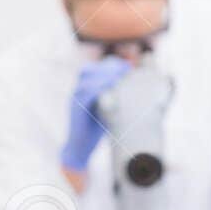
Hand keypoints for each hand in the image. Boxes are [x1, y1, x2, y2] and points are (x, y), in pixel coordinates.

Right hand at [59, 56, 130, 173]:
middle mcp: (77, 90)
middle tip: (125, 70)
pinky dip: (100, 88)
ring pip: (87, 78)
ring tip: (120, 78)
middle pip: (89, 69)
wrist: (79, 145)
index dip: (110, 65)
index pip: (95, 68)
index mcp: (84, 88)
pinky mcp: (76, 107)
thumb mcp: (106, 108)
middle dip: (108, 67)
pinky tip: (113, 90)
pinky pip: (86, 92)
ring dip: (105, 75)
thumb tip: (135, 91)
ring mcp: (75, 98)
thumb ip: (114, 97)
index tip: (128, 67)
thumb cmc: (95, 127)